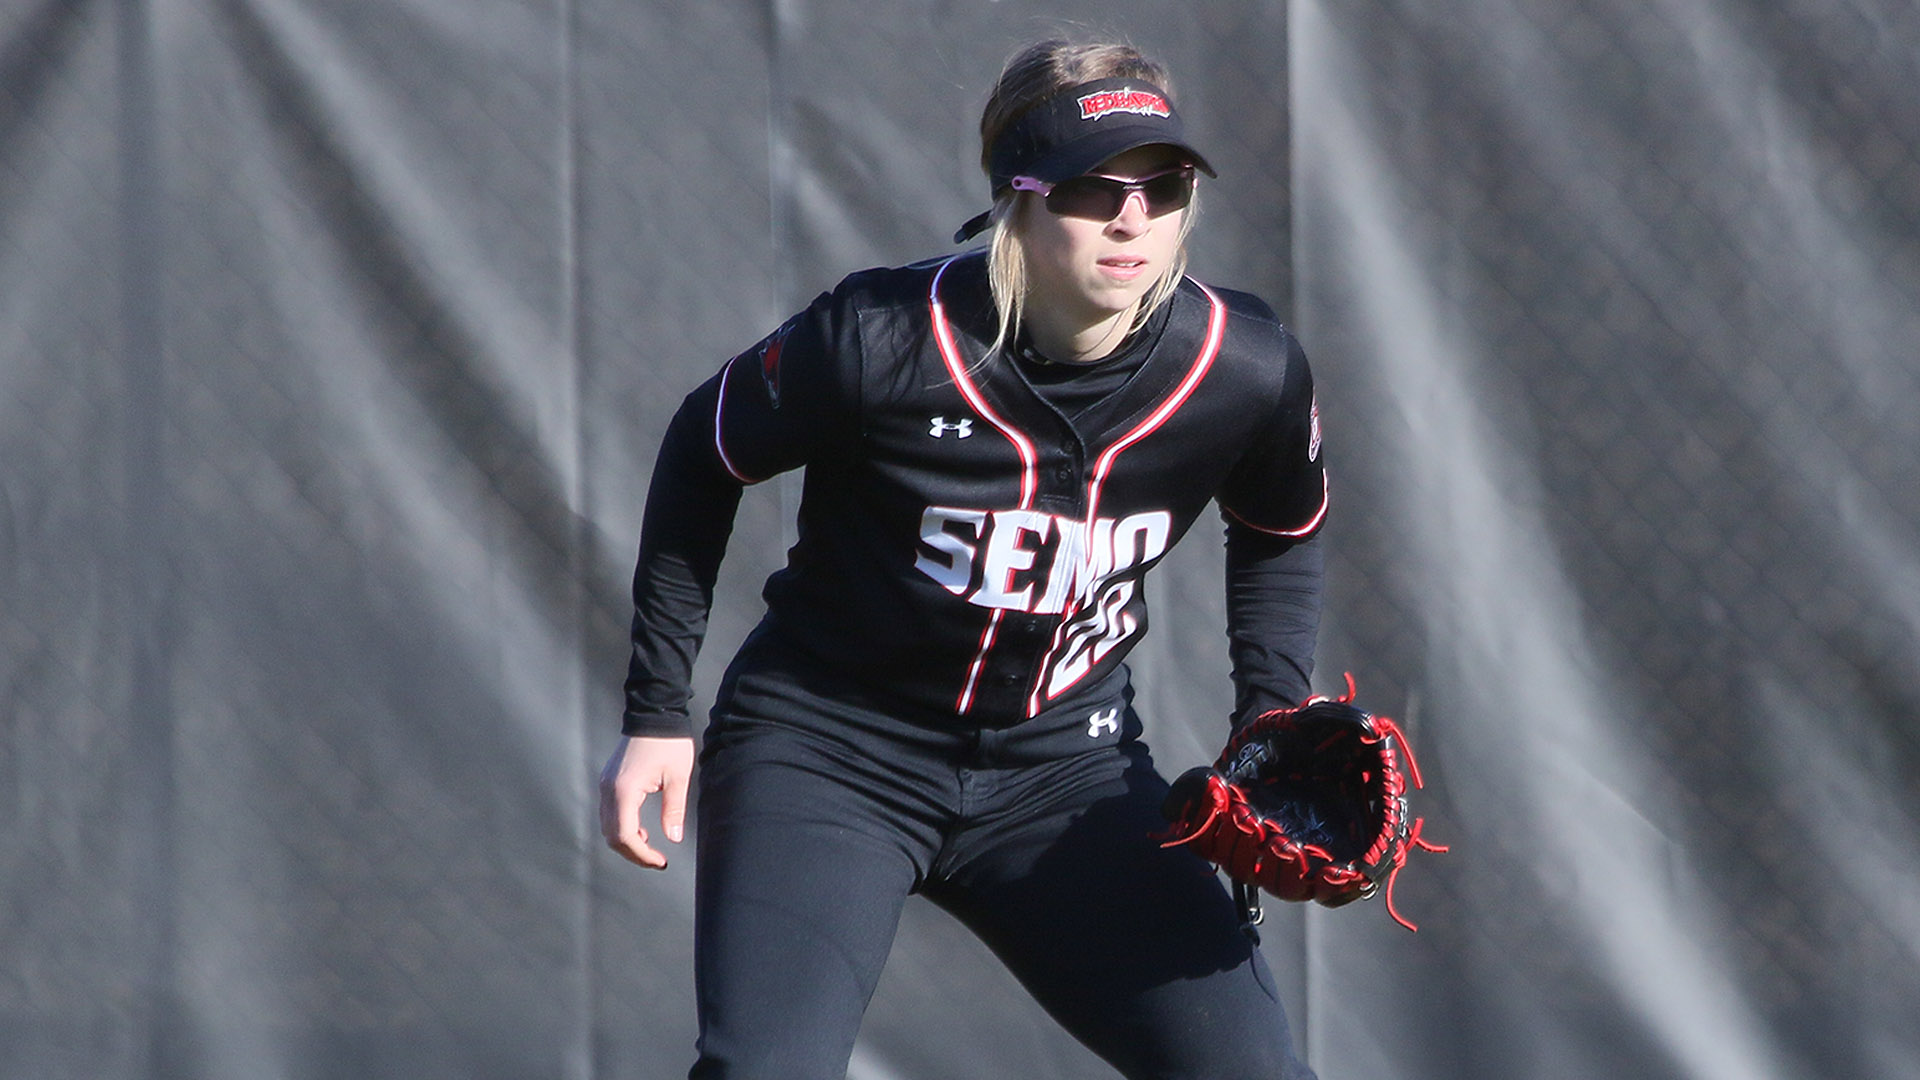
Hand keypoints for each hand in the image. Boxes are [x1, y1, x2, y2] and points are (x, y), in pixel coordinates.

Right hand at [599, 735, 694, 868]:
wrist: (654, 713)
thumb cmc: (668, 743)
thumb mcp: (677, 777)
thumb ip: (674, 809)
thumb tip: (674, 838)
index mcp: (624, 791)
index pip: (624, 836)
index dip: (641, 855)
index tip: (660, 862)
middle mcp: (609, 790)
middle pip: (611, 836)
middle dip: (633, 853)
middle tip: (656, 861)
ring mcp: (606, 785)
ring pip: (608, 826)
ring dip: (626, 841)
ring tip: (650, 847)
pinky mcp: (609, 781)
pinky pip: (609, 813)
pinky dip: (622, 827)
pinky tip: (641, 829)